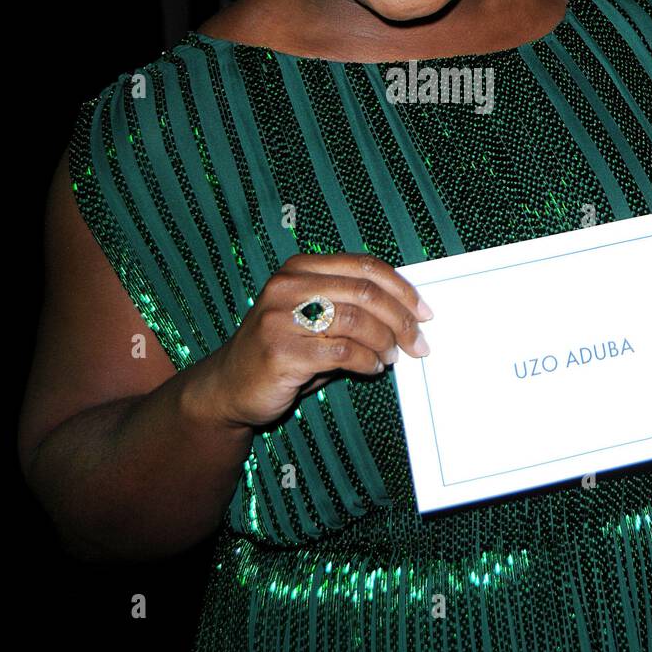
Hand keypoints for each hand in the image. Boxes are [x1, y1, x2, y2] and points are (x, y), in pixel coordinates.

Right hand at [201, 252, 433, 429]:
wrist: (228, 386)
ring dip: (384, 341)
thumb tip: (406, 311)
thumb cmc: (282, 349)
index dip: (400, 288)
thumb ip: (350, 306)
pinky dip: (366, 361)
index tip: (424, 311)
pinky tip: (371, 368)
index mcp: (299, 269)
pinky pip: (341, 352)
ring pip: (355, 321)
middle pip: (364, 292)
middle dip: (401, 318)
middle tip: (418, 342)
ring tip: (391, 357)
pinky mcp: (281, 353)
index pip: (363, 266)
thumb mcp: (313, 317)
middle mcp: (287, 287)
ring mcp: (280, 319)